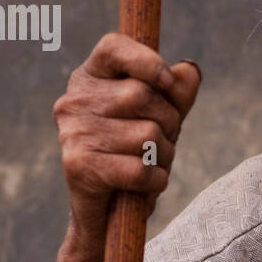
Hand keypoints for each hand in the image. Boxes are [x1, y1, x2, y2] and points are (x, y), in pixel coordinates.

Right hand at [52, 33, 200, 247]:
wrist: (105, 215)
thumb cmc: (134, 155)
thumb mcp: (162, 118)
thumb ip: (178, 93)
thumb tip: (189, 71)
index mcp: (89, 78)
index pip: (114, 46)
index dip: (147, 60)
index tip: (167, 82)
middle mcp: (73, 101)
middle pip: (143, 95)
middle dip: (170, 122)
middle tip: (162, 142)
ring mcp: (73, 133)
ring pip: (148, 135)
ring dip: (165, 156)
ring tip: (150, 164)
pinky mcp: (78, 167)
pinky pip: (141, 168)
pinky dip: (156, 180)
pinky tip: (145, 184)